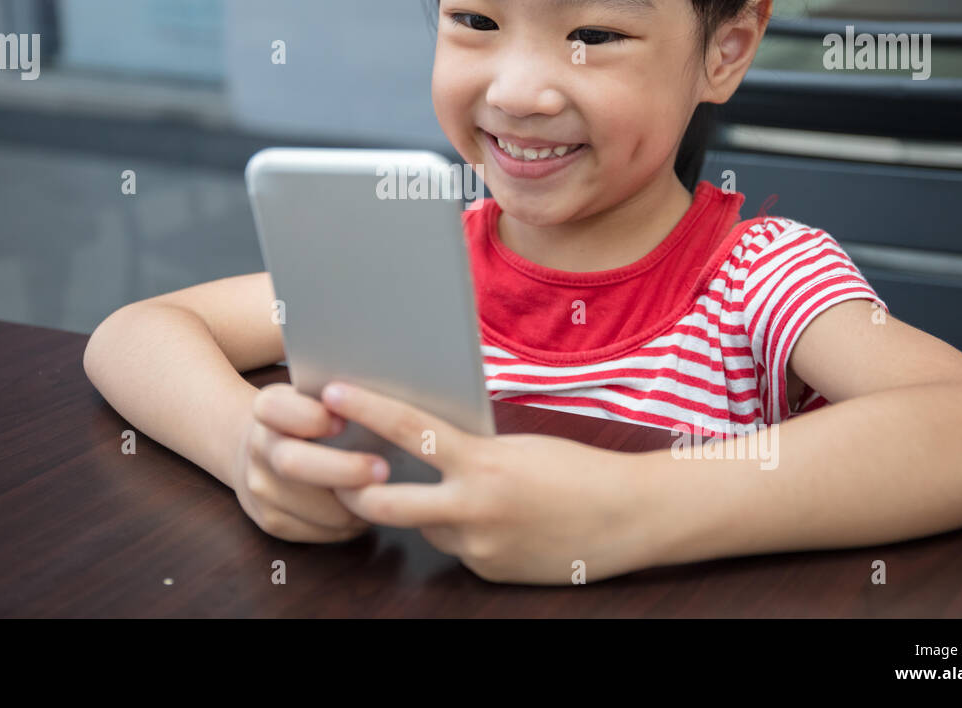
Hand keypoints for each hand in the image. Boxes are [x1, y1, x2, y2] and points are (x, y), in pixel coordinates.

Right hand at [231, 382, 388, 542]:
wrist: (262, 451)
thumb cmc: (307, 416)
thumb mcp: (314, 394)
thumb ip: (340, 394)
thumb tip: (386, 398)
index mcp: (269, 409)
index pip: (277, 409)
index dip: (311, 417)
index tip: (344, 422)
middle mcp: (259, 449)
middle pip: (293, 464)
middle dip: (343, 470)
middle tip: (383, 470)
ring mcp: (262, 489)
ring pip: (312, 507)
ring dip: (354, 505)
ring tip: (386, 494)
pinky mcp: (272, 521)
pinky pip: (317, 532)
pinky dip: (348, 524)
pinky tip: (366, 510)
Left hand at [320, 381, 644, 583]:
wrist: (629, 518)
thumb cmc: (577, 469)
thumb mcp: (516, 446)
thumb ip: (468, 449)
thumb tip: (421, 445)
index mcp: (482, 464)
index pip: (408, 430)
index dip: (365, 407)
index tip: (332, 389)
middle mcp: (472, 511)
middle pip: (383, 502)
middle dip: (353, 485)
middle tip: (337, 467)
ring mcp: (478, 548)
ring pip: (422, 526)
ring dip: (416, 508)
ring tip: (430, 485)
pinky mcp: (488, 572)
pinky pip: (455, 547)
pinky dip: (457, 529)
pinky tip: (487, 517)